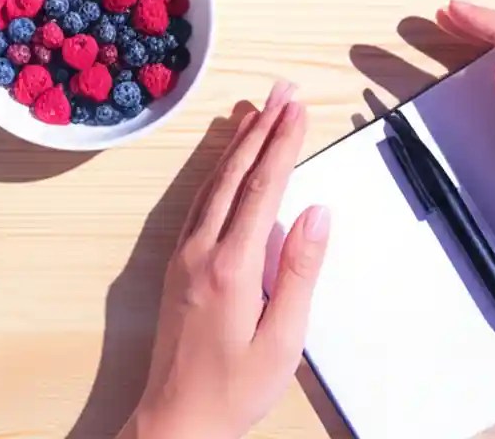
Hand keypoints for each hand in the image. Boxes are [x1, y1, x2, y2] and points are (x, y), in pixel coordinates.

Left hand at [121, 82, 330, 438]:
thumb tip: (318, 214)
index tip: (298, 107)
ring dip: (237, 143)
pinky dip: (217, 171)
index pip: (264, 188)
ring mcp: (184, 255)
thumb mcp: (283, 338)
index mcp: (231, 266)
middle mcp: (201, 250)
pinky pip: (199, 202)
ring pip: (213, 183)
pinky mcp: (178, 265)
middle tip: (282, 89)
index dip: (283, 143)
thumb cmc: (234, 388)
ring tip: (258, 109)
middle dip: (262, 127)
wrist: (176, 421)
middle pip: (235, 173)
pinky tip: (227, 159)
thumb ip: (300, 271)